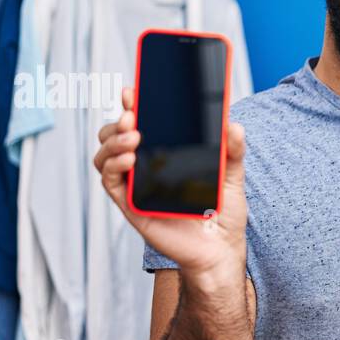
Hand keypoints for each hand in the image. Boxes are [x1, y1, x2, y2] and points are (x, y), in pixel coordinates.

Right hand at [93, 86, 248, 281]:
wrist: (220, 250)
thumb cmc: (223, 213)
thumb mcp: (232, 176)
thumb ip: (233, 151)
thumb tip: (232, 126)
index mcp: (165, 154)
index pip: (142, 123)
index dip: (132, 105)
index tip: (132, 90)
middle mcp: (145, 167)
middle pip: (116, 135)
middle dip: (118, 120)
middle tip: (133, 114)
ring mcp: (135, 186)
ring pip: (106, 155)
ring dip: (113, 141)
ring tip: (133, 135)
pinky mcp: (131, 206)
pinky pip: (111, 182)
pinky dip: (114, 167)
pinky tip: (129, 160)